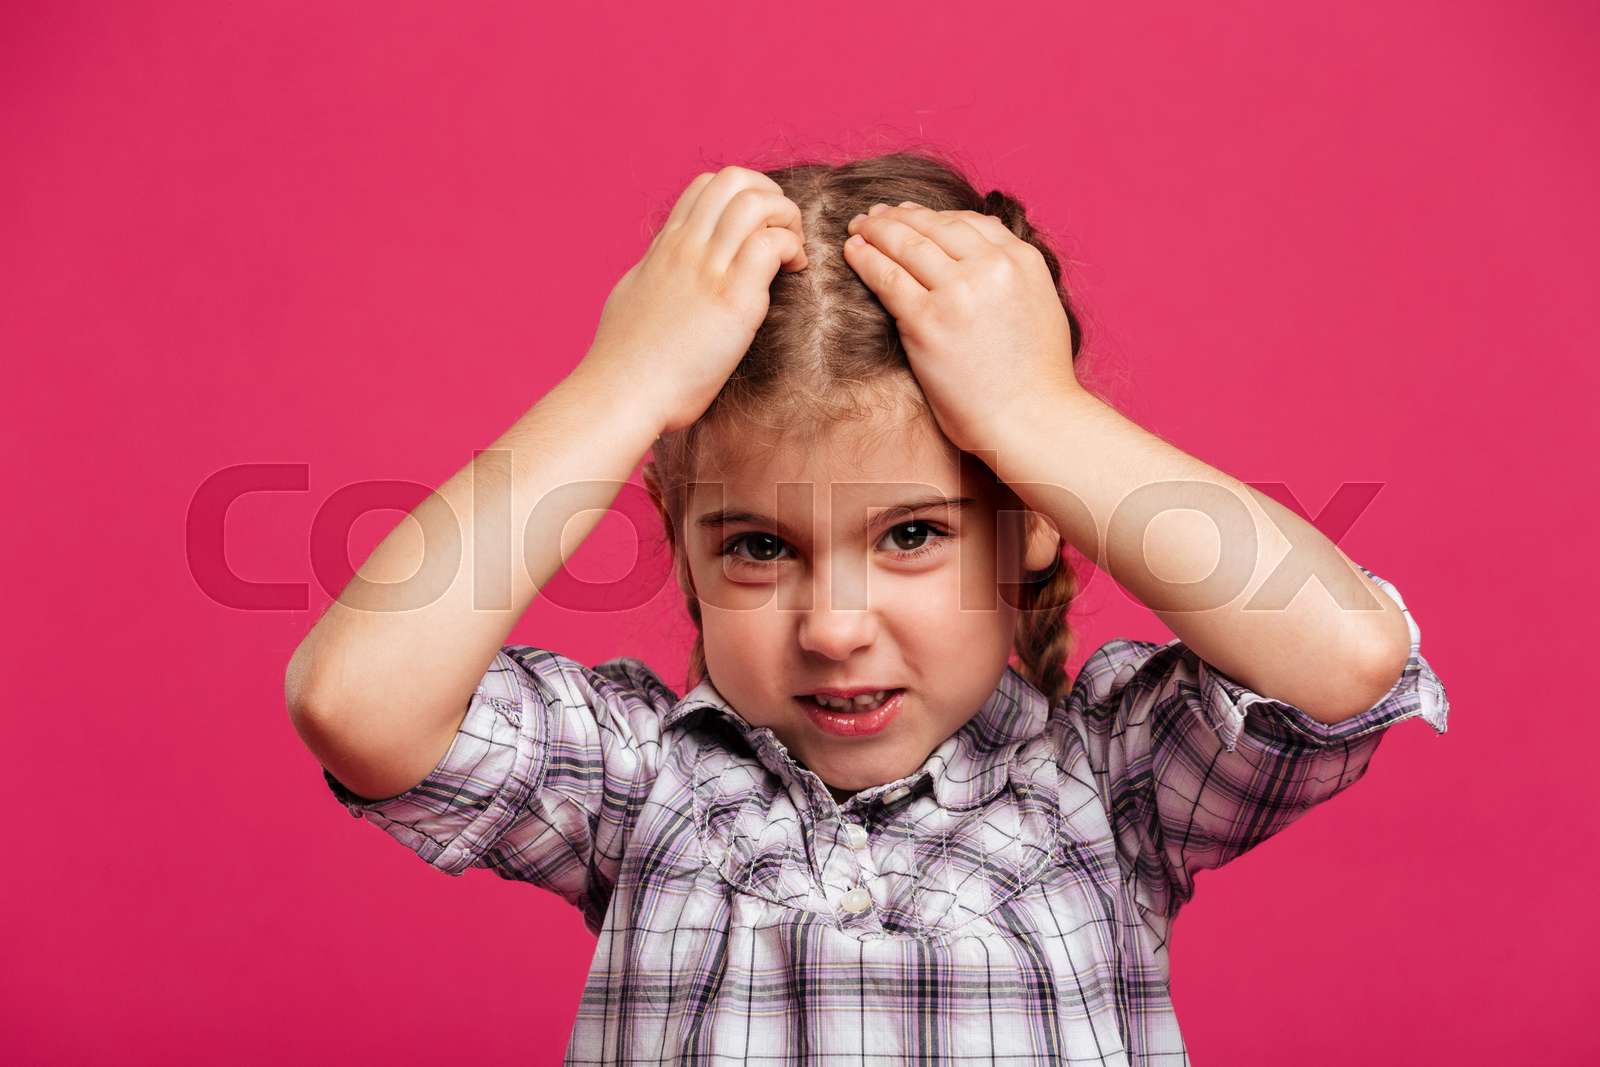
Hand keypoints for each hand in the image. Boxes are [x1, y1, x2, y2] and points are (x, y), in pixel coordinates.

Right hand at [581, 167, 807, 434]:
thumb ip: (654, 271)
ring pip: (757, 203)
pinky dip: (792, 248)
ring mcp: (708, 270)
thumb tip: (659, 264)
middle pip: (734, 179)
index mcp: (665, 247)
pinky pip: (771, 244)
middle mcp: (686, 248)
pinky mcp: (732, 300)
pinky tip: (792, 272)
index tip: (756, 228)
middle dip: (771, 194)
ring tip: (792, 252)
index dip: (743, 194)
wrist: (622, 393)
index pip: (706, 185)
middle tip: (783, 231)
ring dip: (787, 218)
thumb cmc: (626, 360)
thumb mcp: (634, 295)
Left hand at [842, 201, 1080, 453]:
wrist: (1032, 419)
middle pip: (934, 226)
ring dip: (876, 231)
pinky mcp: (928, 320)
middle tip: (873, 216)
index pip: (968, 221)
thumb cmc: (1035, 377)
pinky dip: (865, 259)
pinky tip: (852, 253)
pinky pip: (887, 277)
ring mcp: (959, 291)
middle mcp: (992, 266)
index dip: (932, 215)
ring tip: (856, 229)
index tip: (910, 215)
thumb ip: (1012, 276)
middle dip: (898, 217)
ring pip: (906, 244)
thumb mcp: (1039, 306)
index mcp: (1022, 260)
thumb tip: (985, 253)